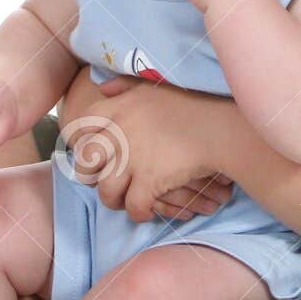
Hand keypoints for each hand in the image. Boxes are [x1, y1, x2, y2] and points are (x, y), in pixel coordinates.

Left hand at [69, 74, 235, 221]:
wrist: (219, 128)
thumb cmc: (192, 106)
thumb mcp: (154, 87)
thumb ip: (124, 86)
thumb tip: (102, 88)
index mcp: (120, 108)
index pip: (81, 126)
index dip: (81, 144)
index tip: (90, 155)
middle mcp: (121, 132)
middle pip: (86, 161)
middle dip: (91, 176)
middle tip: (104, 180)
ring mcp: (134, 158)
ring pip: (106, 189)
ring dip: (113, 200)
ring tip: (124, 200)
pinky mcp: (150, 180)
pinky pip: (133, 206)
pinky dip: (138, 213)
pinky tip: (146, 211)